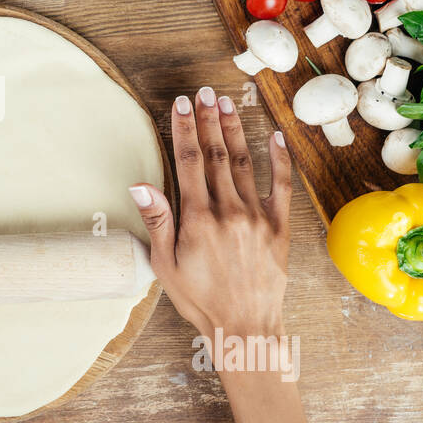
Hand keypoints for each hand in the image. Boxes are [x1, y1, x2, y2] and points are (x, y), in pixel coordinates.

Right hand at [128, 86, 291, 340]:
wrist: (245, 329)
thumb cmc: (200, 301)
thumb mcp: (166, 266)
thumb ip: (158, 221)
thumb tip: (140, 186)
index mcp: (198, 220)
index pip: (189, 162)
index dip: (184, 130)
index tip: (181, 105)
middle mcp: (229, 212)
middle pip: (217, 155)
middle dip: (208, 121)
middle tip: (203, 93)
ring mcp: (257, 217)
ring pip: (245, 163)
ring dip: (235, 130)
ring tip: (227, 104)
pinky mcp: (279, 228)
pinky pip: (282, 186)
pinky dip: (279, 159)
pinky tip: (274, 136)